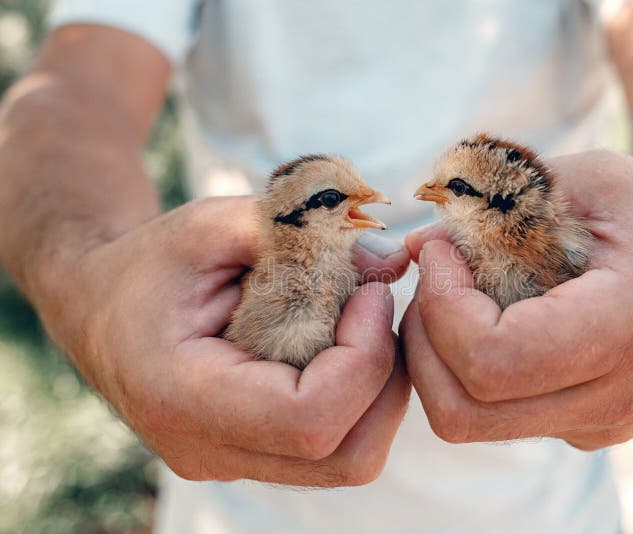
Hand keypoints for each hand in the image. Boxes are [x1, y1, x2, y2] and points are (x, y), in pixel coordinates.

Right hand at [37, 196, 410, 484]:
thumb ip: (303, 236)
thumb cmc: (152, 260)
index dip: (363, 357)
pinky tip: (346, 343)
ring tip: (362, 322)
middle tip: (376, 305)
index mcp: (182, 398)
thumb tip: (393, 261)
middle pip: (346, 455)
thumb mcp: (215, 225)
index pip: (308, 419)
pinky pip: (335, 447)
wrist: (99, 303)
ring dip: (379, 388)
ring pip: (351, 459)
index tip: (372, 292)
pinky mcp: (252, 455)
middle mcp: (208, 450)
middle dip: (384, 376)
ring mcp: (232, 461)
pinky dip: (362, 395)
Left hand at [401, 150, 632, 449]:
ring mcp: (604, 426)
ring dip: (437, 360)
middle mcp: (620, 396)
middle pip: (463, 411)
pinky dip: (468, 371)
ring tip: (449, 297)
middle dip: (422, 341)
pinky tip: (487, 319)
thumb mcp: (589, 181)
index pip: (492, 359)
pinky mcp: (590, 432)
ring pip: (470, 421)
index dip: (442, 305)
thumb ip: (496, 207)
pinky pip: (498, 416)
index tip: (441, 252)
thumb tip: (414, 247)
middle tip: (430, 280)